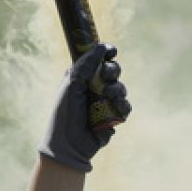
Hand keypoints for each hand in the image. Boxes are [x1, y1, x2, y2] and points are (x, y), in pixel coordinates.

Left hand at [39, 43, 129, 172]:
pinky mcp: (114, 117)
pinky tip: (114, 109)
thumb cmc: (65, 113)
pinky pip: (125, 106)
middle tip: (106, 76)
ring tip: (107, 96)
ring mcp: (105, 103)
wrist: (69, 143)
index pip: (99, 59)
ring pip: (121, 87)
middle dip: (113, 71)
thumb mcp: (72, 84)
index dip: (107, 53)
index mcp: (82, 77)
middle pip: (114, 70)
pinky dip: (121, 106)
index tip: (111, 51)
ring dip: (117, 89)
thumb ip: (85, 64)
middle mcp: (94, 88)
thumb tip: (100, 46)